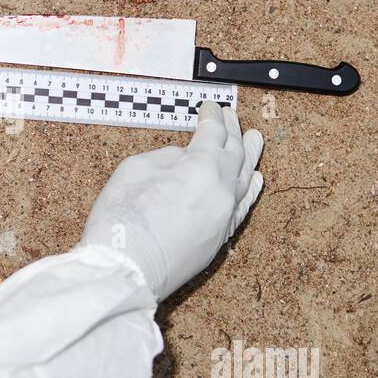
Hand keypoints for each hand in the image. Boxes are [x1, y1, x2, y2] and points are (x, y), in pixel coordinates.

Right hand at [80, 101, 262, 300]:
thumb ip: (165, 157)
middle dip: (232, 130)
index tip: (210, 107)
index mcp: (200, 166)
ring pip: (245, 177)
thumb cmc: (122, 221)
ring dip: (250, 154)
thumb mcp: (134, 170)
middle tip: (232, 116)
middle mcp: (220, 189)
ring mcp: (224, 214)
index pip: (213, 132)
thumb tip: (182, 159)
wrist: (125, 270)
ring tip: (255, 138)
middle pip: (234, 151)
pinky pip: (244, 205)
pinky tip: (255, 179)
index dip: (211, 115)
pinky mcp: (220, 236)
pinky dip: (251, 188)